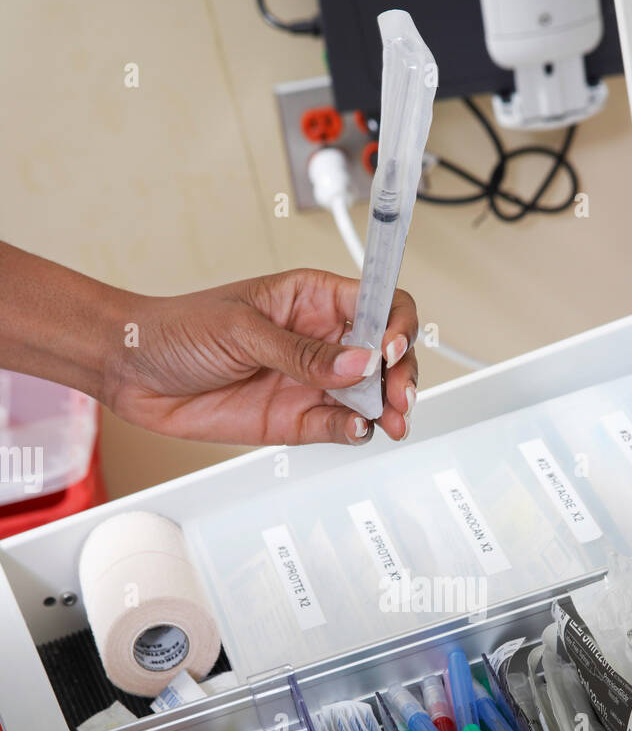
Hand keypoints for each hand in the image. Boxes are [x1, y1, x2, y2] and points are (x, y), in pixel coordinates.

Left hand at [105, 267, 417, 445]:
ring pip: (370, 396)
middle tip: (398, 396)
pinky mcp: (297, 420)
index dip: (396, 323)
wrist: (132, 372)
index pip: (379, 302)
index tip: (391, 347)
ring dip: (387, 408)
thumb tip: (358, 362)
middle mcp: (320, 340)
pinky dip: (355, 431)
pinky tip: (355, 428)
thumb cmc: (177, 330)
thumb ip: (303, 352)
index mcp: (312, 298)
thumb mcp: (242, 329)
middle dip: (401, 374)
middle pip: (386, 354)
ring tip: (388, 420)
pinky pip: (340, 427)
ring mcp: (311, 382)